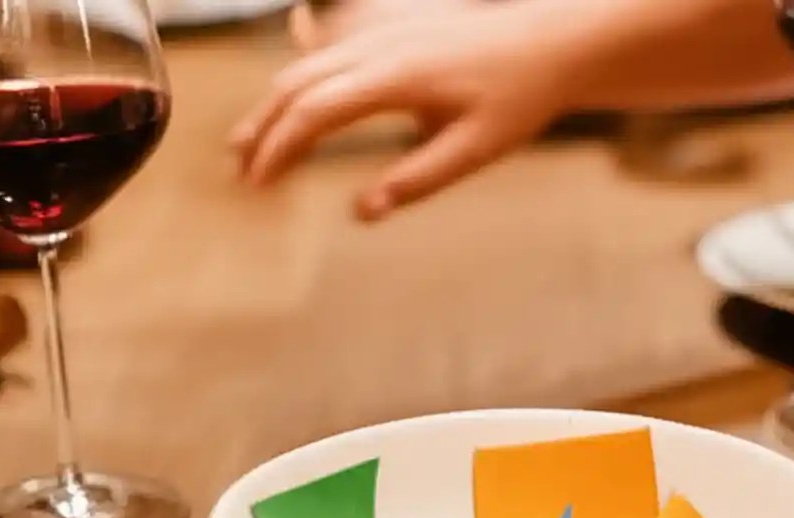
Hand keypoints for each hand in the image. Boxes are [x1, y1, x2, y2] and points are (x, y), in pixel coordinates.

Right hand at [231, 2, 576, 221]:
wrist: (551, 44)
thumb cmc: (518, 100)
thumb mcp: (475, 151)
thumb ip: (417, 181)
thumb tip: (361, 213)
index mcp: (395, 78)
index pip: (314, 112)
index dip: (279, 148)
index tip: (258, 183)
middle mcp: (378, 47)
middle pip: (296, 84)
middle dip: (261, 128)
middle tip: (241, 172)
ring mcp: (382, 31)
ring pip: (308, 63)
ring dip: (274, 102)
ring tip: (252, 142)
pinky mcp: (391, 29)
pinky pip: (331, 42)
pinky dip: (302, 62)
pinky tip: (290, 59)